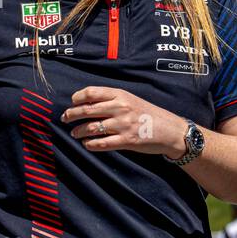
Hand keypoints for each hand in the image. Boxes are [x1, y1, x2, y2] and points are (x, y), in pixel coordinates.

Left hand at [61, 86, 186, 155]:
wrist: (171, 130)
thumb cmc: (148, 113)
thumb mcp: (130, 99)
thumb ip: (111, 99)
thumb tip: (85, 103)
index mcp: (120, 95)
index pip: (90, 92)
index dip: (77, 98)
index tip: (72, 103)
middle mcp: (120, 108)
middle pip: (86, 110)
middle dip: (70, 115)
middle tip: (65, 119)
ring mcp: (123, 125)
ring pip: (91, 128)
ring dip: (78, 131)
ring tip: (74, 133)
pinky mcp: (127, 140)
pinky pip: (101, 143)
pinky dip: (90, 144)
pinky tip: (87, 144)